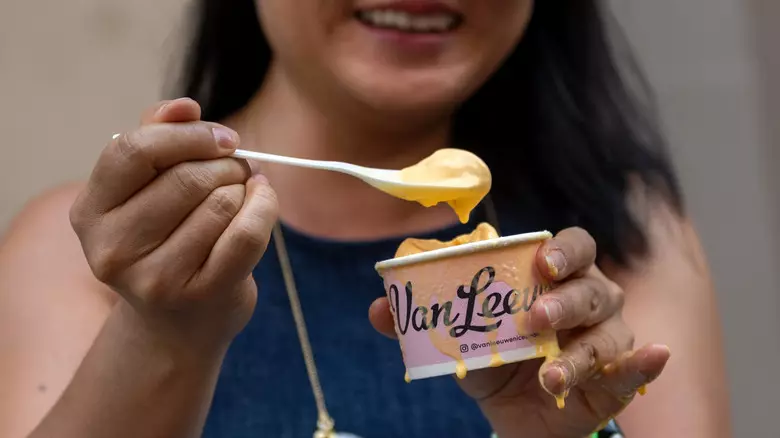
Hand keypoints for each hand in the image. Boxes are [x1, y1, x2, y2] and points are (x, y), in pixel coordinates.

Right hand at [70, 98, 277, 353]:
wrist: (179, 324)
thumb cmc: (166, 240)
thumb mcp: (147, 191)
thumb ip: (159, 138)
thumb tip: (185, 105)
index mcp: (91, 212)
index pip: (133, 151)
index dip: (186, 135)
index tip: (223, 137)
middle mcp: (113, 249)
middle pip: (186, 177)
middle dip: (225, 163)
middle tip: (238, 166)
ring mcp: (156, 278)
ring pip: (221, 203)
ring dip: (244, 187)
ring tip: (242, 192)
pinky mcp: (202, 295)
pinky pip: (247, 233)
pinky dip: (265, 206)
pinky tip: (262, 200)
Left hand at [369, 227, 669, 436]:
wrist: (511, 414)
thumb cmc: (492, 358)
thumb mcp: (457, 339)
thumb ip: (421, 320)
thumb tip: (378, 307)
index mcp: (554, 279)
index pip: (572, 248)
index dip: (562, 250)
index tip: (540, 262)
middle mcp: (590, 302)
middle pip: (593, 289)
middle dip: (567, 301)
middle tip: (535, 318)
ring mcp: (607, 340)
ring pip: (610, 335)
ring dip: (583, 351)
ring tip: (552, 375)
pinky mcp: (616, 381)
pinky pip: (636, 370)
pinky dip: (643, 364)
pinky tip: (653, 355)